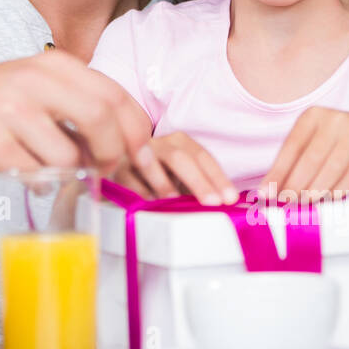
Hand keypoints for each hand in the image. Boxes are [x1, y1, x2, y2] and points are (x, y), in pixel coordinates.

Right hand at [0, 49, 151, 173]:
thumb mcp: (37, 85)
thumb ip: (79, 105)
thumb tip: (127, 144)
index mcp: (54, 64)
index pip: (117, 96)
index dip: (136, 132)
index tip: (140, 156)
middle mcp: (35, 81)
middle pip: (102, 120)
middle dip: (113, 154)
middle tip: (106, 170)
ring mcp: (12, 112)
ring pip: (70, 156)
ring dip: (71, 174)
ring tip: (53, 169)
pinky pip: (36, 176)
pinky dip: (41, 183)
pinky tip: (26, 171)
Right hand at [110, 131, 238, 205]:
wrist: (125, 170)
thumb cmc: (161, 179)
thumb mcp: (183, 180)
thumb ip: (200, 189)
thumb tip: (225, 205)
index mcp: (179, 142)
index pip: (202, 157)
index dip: (217, 177)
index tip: (229, 198)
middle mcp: (159, 143)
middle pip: (179, 158)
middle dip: (198, 181)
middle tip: (212, 202)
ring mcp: (137, 154)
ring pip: (151, 164)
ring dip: (165, 184)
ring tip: (177, 201)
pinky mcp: (119, 168)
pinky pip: (130, 179)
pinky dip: (142, 192)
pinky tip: (151, 204)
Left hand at [258, 107, 348, 202]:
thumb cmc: (342, 141)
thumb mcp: (318, 140)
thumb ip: (297, 160)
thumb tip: (273, 188)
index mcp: (313, 116)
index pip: (291, 147)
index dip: (278, 172)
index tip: (266, 192)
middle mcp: (332, 119)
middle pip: (310, 159)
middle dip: (295, 185)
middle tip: (286, 203)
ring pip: (331, 168)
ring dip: (316, 190)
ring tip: (305, 204)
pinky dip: (339, 190)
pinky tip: (330, 199)